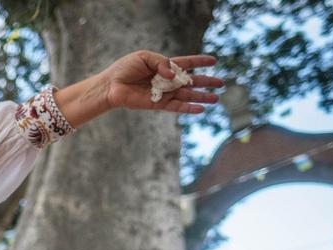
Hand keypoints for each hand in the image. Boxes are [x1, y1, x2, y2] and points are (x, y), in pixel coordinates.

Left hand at [98, 51, 222, 114]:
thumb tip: (174, 76)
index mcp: (164, 66)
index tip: (214, 61)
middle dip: (206, 82)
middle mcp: (166, 80)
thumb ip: (161, 63)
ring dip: (202, 97)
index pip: (186, 63)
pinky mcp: (157, 104)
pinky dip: (188, 108)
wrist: (111, 85)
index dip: (199, 61)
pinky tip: (200, 109)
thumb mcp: (144, 57)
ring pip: (187, 95)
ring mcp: (163, 93)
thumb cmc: (125, 69)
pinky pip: (176, 107)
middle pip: (191, 81)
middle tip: (221, 83)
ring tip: (216, 98)